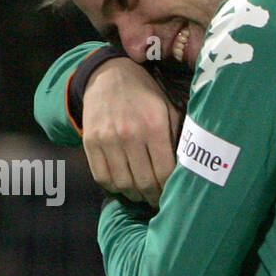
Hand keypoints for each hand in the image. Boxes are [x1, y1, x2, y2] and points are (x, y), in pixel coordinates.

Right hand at [82, 58, 181, 206]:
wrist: (109, 75)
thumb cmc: (146, 95)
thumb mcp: (168, 109)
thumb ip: (176, 138)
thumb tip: (186, 170)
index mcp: (154, 126)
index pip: (164, 172)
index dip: (169, 189)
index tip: (172, 195)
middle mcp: (129, 134)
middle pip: (144, 182)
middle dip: (154, 197)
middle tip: (158, 201)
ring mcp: (107, 139)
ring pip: (123, 183)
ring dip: (134, 195)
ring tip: (142, 195)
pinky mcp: (90, 141)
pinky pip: (101, 177)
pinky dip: (114, 187)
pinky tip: (124, 185)